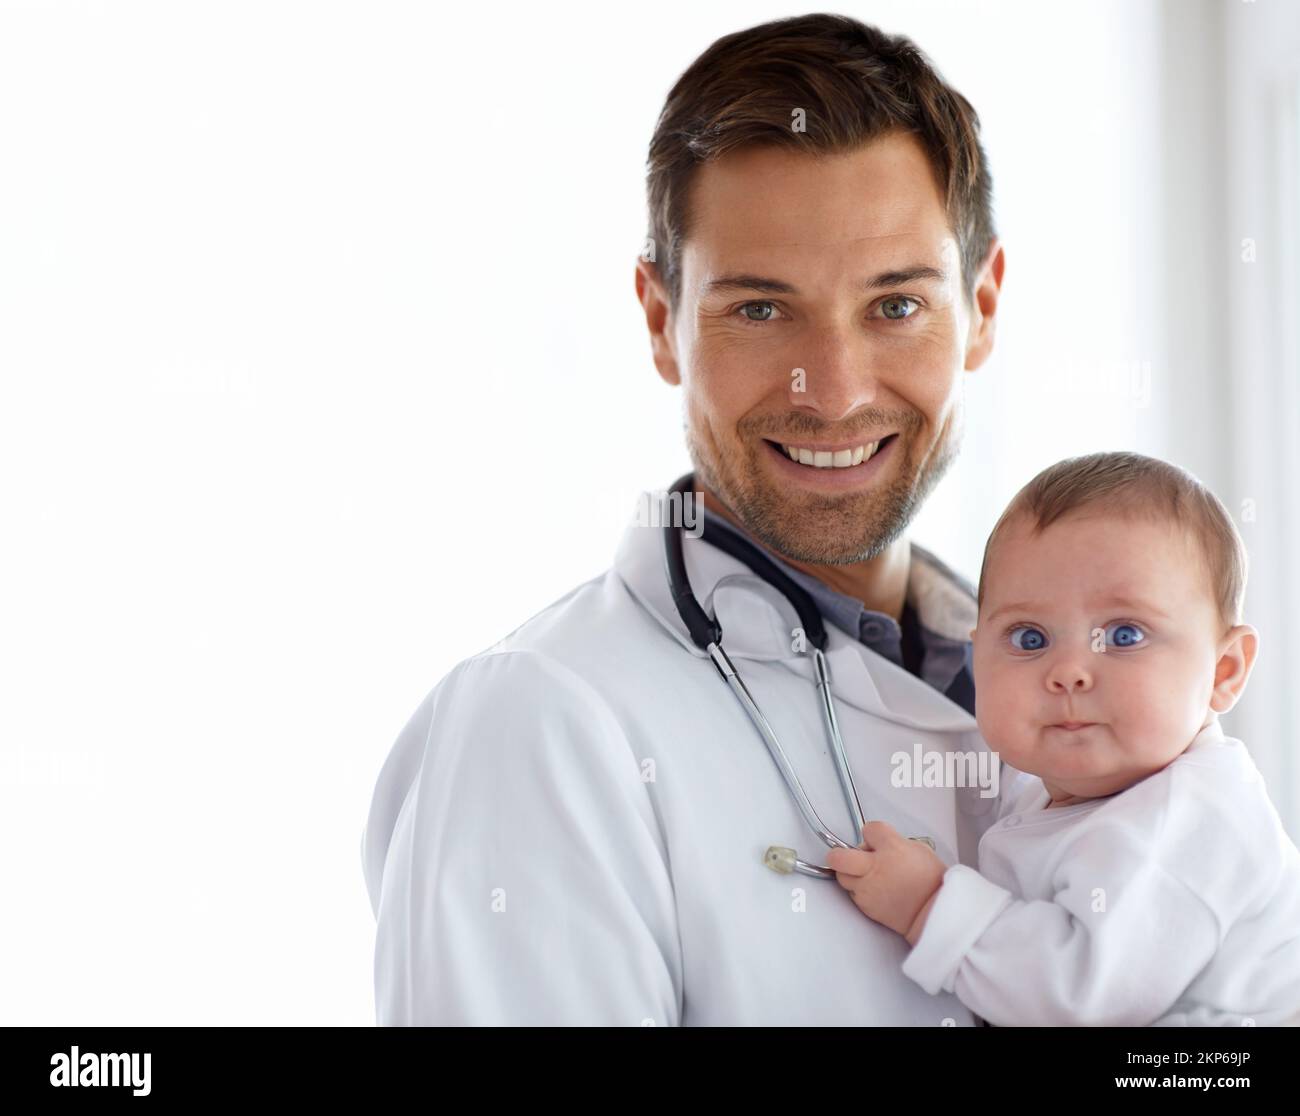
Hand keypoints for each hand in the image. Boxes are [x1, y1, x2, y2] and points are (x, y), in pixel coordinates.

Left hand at [825, 820, 946, 942]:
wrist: (933, 913)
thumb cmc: (930, 883)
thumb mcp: (918, 849)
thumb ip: (894, 842)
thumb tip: (880, 844)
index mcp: (891, 848)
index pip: (869, 829)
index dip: (872, 834)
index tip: (876, 838)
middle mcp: (874, 867)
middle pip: (838, 856)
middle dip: (839, 853)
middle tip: (849, 855)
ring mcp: (867, 888)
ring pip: (842, 876)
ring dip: (850, 872)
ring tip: (866, 874)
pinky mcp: (866, 906)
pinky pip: (853, 894)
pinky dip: (860, 889)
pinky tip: (875, 889)